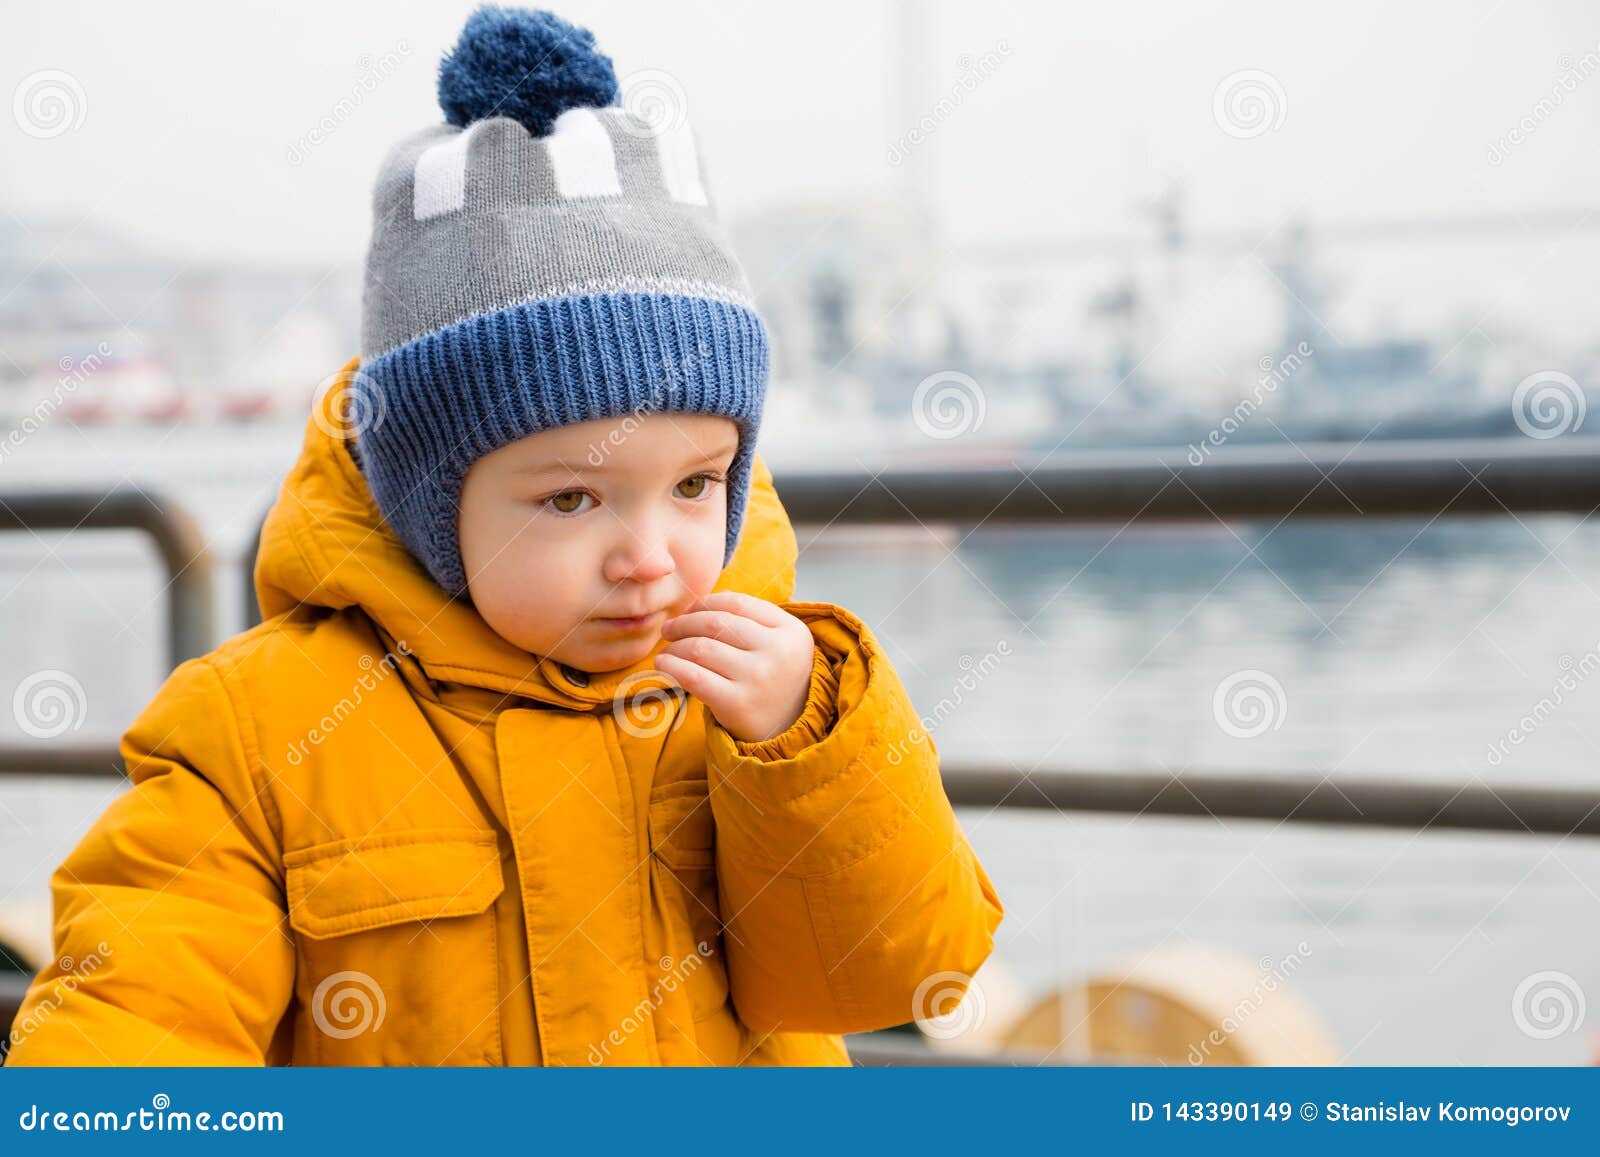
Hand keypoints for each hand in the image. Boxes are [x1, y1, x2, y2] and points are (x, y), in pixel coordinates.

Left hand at [652, 592, 815, 743]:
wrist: (788, 732)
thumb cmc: (776, 681)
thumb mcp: (780, 644)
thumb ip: (753, 618)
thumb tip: (710, 599)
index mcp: (791, 631)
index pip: (738, 603)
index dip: (706, 603)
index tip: (690, 610)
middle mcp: (777, 652)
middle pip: (717, 622)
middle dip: (685, 622)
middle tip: (669, 629)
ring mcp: (758, 677)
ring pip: (701, 647)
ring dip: (676, 646)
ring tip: (668, 651)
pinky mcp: (737, 703)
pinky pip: (694, 677)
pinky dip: (672, 666)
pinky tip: (662, 664)